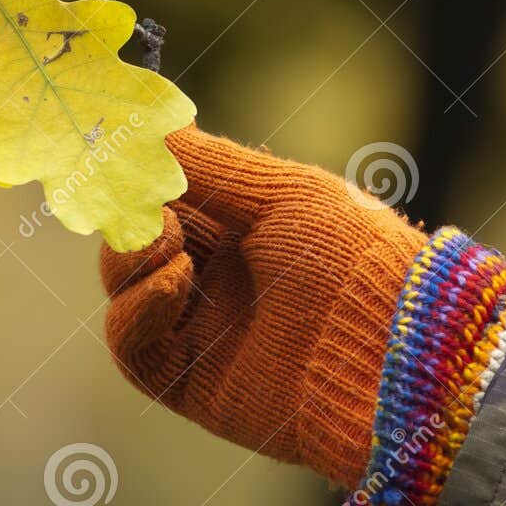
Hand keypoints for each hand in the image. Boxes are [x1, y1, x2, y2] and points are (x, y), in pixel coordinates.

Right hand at [100, 126, 426, 486]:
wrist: (396, 354)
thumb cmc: (353, 258)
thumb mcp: (279, 193)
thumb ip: (203, 162)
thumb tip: (140, 122)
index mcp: (239, 228)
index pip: (162, 196)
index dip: (133, 176)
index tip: (109, 149)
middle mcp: (213, 278)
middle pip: (131, 240)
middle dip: (126, 215)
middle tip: (137, 198)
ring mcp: (198, 331)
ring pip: (123, 290)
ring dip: (129, 257)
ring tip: (169, 242)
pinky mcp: (188, 383)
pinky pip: (131, 348)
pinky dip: (136, 309)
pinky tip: (173, 281)